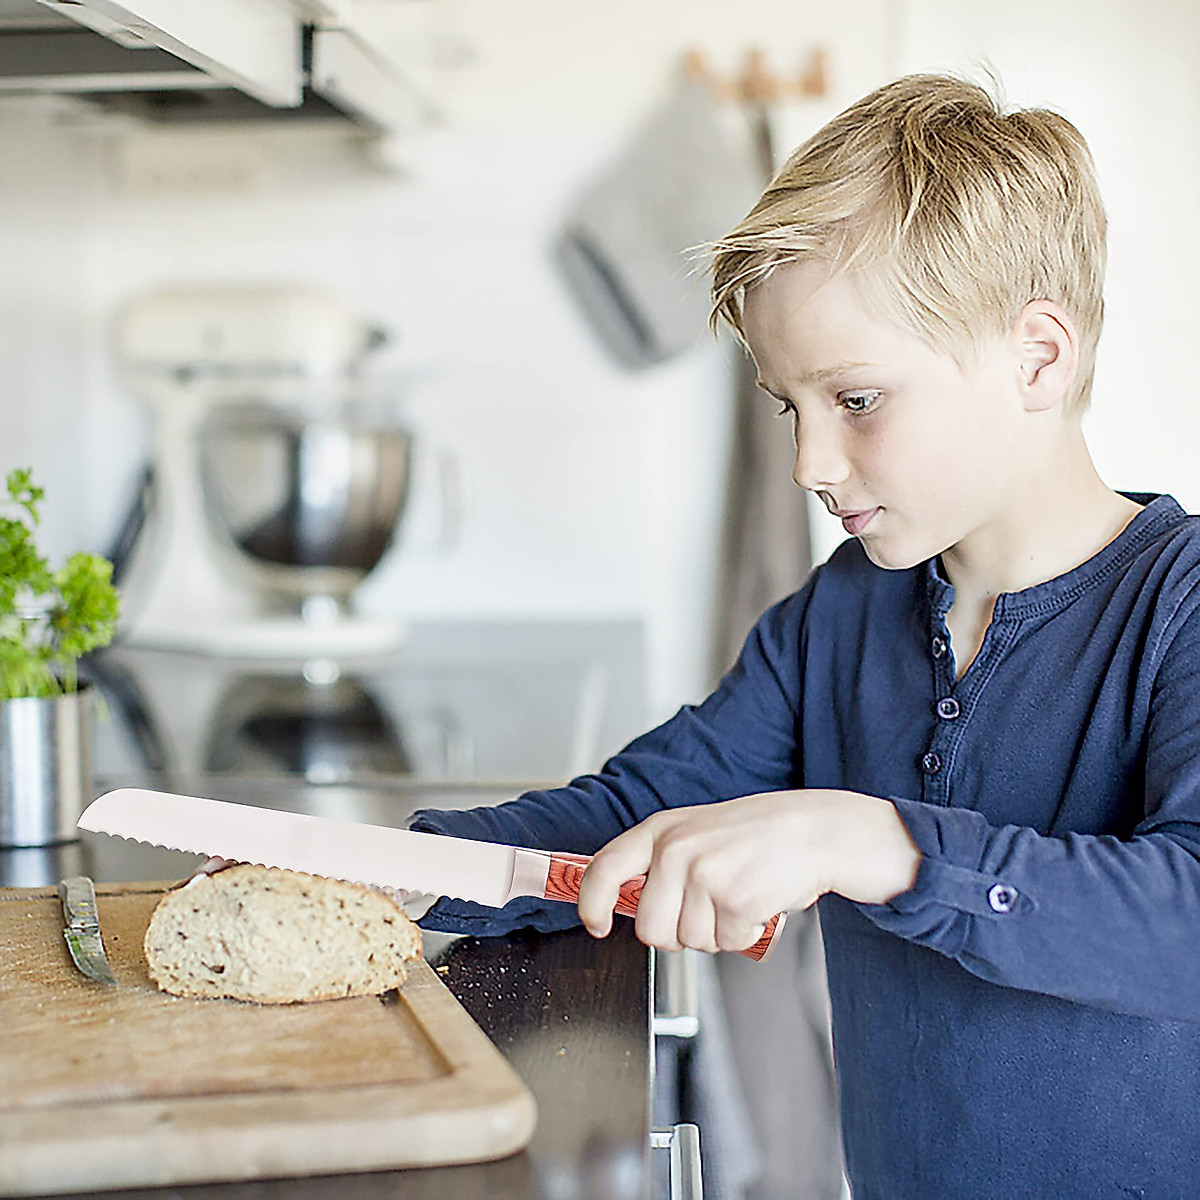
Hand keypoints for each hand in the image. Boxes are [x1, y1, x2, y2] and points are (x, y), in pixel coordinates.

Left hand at [576, 790, 921, 953]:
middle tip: (707, 910)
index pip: (603, 868)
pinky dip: (743, 935)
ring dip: (716, 932)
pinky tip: (756, 904)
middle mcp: (676, 849)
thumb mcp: (697, 832)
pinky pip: (726, 944)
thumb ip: (661, 862)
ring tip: (737, 897)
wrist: (815, 830)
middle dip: (677, 934)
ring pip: (690, 942)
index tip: (597, 923)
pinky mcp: (734, 899)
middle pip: (650, 929)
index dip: (592, 904)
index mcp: (661, 830)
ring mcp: (705, 874)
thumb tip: (626, 904)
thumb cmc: (757, 835)